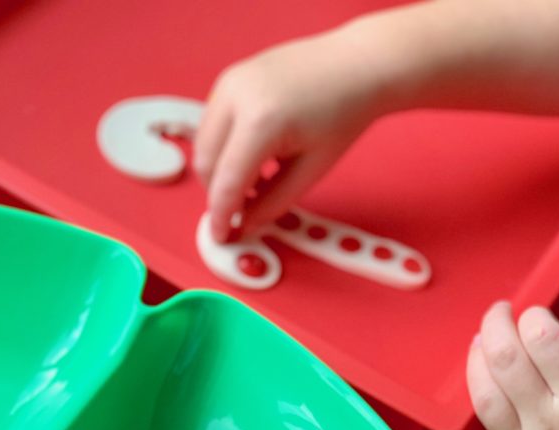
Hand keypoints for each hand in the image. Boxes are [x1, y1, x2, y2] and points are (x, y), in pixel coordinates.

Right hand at [193, 19, 396, 241]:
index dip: (221, 216)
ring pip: (203, 145)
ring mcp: (230, 82)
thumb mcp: (311, 171)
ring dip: (220, 171)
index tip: (221, 236)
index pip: (227, 182)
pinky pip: (211, 126)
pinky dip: (223, 148)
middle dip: (219, 193)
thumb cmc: (342, 111)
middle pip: (206, 163)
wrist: (355, 64)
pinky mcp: (229, 79)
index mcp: (261, 120)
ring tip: (255, 182)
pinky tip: (253, 158)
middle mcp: (237, 95)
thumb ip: (273, 203)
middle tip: (243, 212)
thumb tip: (245, 223)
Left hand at [460, 302, 558, 429]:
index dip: (533, 319)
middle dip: (495, 326)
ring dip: (475, 364)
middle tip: (497, 314)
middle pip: (505, 361)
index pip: (546, 344)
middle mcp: (547, 425)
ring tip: (479, 346)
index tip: (531, 312)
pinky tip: (469, 415)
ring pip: (483, 397)